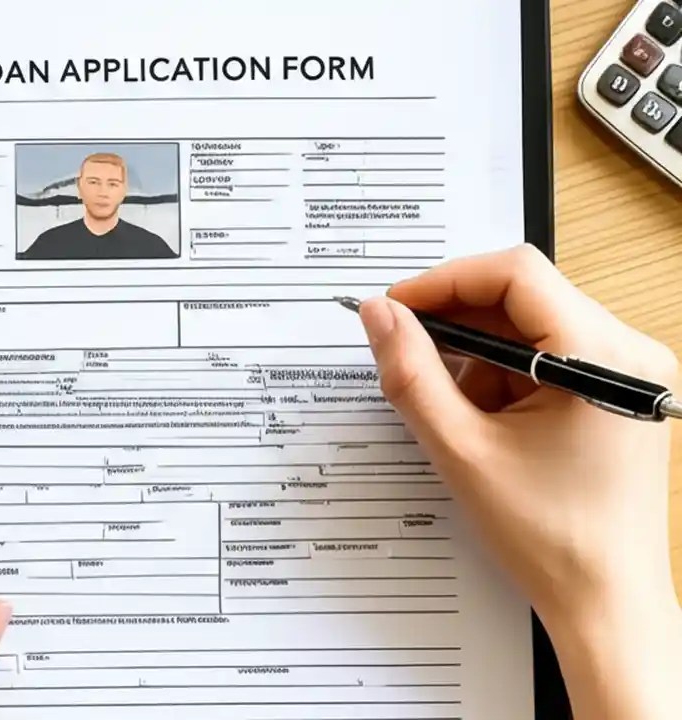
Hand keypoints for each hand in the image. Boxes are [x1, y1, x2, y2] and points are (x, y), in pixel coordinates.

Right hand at [356, 244, 680, 718]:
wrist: (605, 600)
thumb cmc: (551, 537)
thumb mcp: (462, 449)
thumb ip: (411, 374)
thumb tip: (378, 315)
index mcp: (603, 356)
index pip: (516, 274)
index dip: (445, 281)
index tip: (395, 308)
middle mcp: (628, 351)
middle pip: (524, 295)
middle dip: (457, 322)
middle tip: (407, 354)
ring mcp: (627, 371)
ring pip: (531, 325)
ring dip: (478, 354)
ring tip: (455, 410)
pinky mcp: (616, 391)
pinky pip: (548, 355)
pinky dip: (502, 375)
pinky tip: (483, 420)